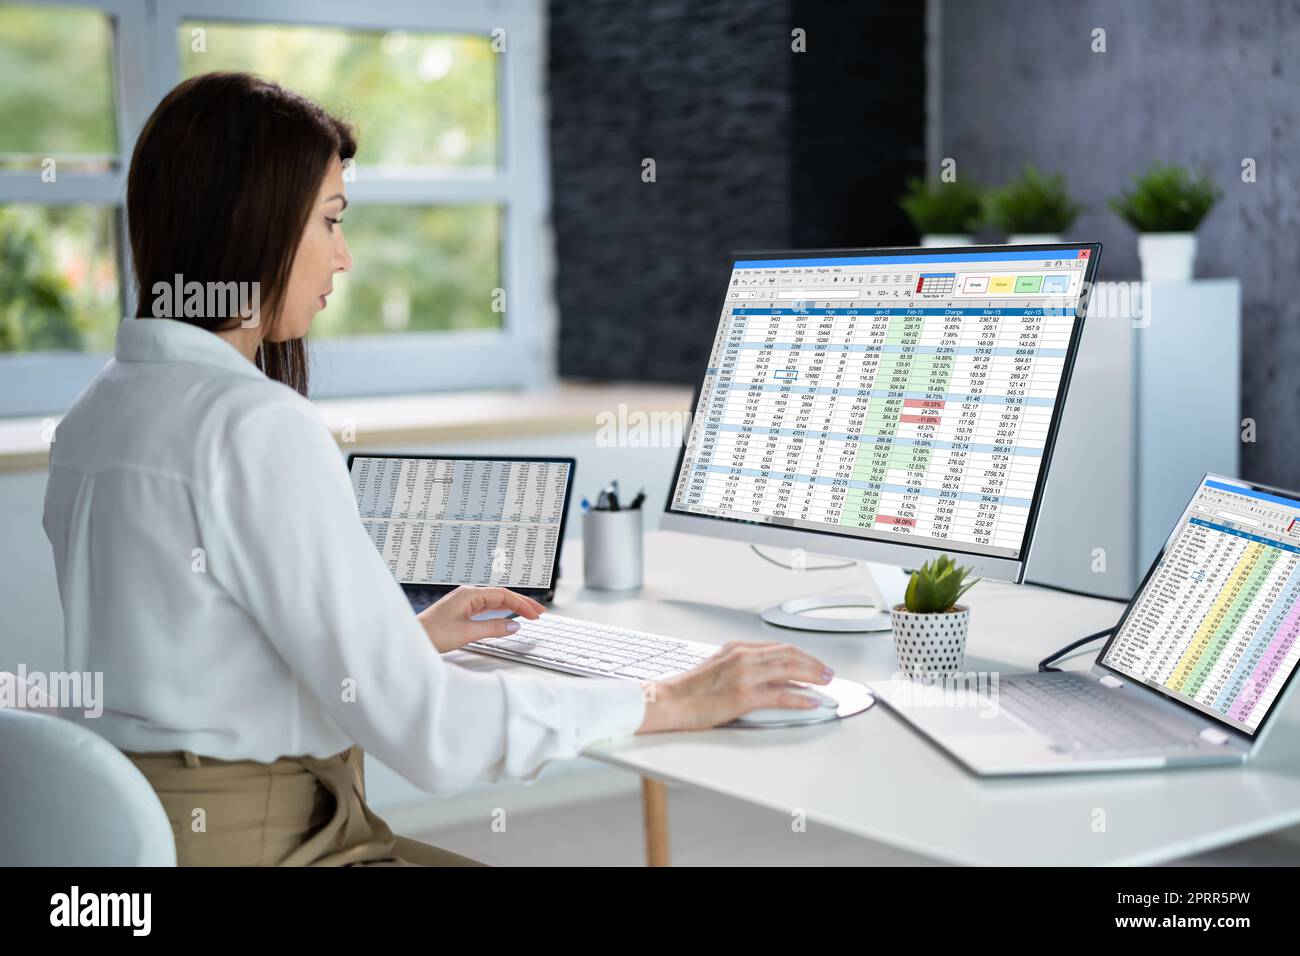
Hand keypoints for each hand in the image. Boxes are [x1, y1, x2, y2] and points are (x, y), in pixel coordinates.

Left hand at [417, 586, 543, 652]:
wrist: (411, 638)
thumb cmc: (433, 634)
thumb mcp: (467, 633)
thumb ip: (493, 628)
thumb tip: (514, 626)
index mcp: (469, 594)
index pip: (503, 595)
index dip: (522, 605)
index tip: (535, 615)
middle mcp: (467, 594)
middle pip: (501, 595)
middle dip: (522, 603)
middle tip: (540, 612)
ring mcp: (463, 602)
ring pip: (494, 601)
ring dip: (512, 606)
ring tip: (529, 613)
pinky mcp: (460, 610)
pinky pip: (486, 607)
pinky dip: (500, 611)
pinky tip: (507, 615)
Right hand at [635, 640, 832, 732]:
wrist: (669, 701)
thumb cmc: (689, 690)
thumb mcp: (716, 667)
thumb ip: (740, 666)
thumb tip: (765, 676)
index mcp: (736, 649)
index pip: (777, 647)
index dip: (800, 655)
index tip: (812, 662)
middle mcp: (742, 657)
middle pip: (788, 655)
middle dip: (812, 663)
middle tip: (827, 672)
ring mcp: (744, 675)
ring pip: (789, 670)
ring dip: (812, 675)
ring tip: (826, 682)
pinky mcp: (744, 696)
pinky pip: (780, 694)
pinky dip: (800, 697)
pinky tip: (810, 701)